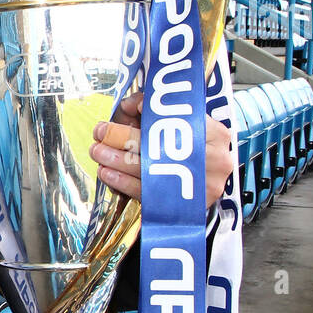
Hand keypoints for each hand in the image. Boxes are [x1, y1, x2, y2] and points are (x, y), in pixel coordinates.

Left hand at [88, 92, 234, 209]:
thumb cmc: (196, 146)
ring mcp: (201, 188)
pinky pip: (148, 195)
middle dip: (120, 141)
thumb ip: (156, 109)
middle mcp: (212, 161)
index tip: (109, 123)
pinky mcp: (186, 208)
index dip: (136, 122)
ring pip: (149, 173)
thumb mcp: (186, 122)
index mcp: (214, 133)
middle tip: (99, 136)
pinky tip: (109, 174)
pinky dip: (123, 183)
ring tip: (98, 154)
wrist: (214, 178)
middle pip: (157, 148)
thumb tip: (130, 105)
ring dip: (117, 162)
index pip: (169, 123)